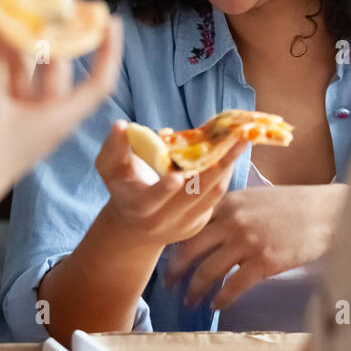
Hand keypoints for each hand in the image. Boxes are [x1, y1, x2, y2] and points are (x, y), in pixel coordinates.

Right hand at [0, 16, 122, 213]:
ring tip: (9, 8)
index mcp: (59, 118)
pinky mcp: (0, 116)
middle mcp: (47, 115)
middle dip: (52, 35)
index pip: (98, 81)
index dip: (108, 50)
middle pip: (59, 67)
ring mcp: (23, 116)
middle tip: (45, 2)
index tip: (109, 20)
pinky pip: (5, 79)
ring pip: (29, 70)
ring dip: (18, 43)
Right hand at [95, 121, 246, 249]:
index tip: (177, 175)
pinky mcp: (199, 222)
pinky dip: (225, 174)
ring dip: (227, 168)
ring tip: (240, 143)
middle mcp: (163, 221)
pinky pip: (216, 196)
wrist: (136, 225)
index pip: (153, 199)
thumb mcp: (110, 168)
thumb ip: (114, 147)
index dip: (165, 189)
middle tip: (235, 141)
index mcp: (139, 207)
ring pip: (211, 196)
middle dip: (216, 168)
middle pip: (193, 195)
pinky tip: (233, 154)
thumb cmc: (123, 186)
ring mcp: (184, 225)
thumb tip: (120, 125)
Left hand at [165, 184, 346, 309]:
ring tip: (190, 301)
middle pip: (191, 249)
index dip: (176, 243)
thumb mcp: (254, 197)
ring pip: (208, 271)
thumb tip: (209, 229)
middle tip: (168, 283)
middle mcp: (232, 220)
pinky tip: (216, 305)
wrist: (324, 213)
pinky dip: (221, 299)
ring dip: (195, 290)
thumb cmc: (292, 205)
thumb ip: (231, 209)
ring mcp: (247, 242)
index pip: (191, 223)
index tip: (168, 256)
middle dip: (175, 270)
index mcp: (228, 201)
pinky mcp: (263, 262)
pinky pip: (233, 286)